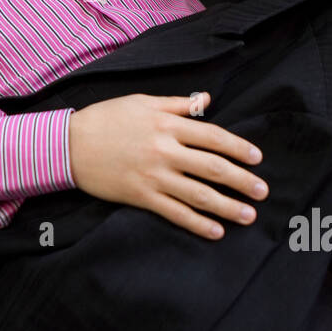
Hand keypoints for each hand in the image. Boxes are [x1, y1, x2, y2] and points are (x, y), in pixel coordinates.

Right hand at [68, 91, 268, 238]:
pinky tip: (216, 231)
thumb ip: (176, 103)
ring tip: (248, 215)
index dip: (239, 148)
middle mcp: (164, 150)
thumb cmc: (106, 118)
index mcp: (167, 124)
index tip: (257, 159)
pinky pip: (174, 212)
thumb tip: (206, 99)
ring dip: (227, 206)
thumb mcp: (142, 102)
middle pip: (212, 167)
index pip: (213, 137)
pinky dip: (197, 223)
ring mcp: (153, 176)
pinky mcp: (140, 196)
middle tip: (263, 191)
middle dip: (242, 181)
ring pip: (198, 194)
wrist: (69, 145)